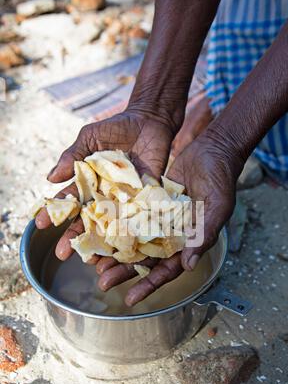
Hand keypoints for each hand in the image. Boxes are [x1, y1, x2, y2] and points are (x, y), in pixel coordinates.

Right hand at [35, 109, 174, 259]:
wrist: (150, 121)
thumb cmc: (117, 127)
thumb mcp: (90, 137)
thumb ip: (72, 156)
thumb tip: (49, 178)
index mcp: (89, 182)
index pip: (69, 201)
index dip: (55, 213)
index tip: (41, 225)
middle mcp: (105, 195)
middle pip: (88, 219)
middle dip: (74, 236)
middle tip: (61, 253)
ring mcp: (125, 199)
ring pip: (110, 225)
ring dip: (100, 243)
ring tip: (91, 261)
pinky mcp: (145, 199)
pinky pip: (137, 219)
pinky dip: (130, 234)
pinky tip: (123, 251)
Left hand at [113, 133, 243, 305]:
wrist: (212, 151)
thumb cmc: (221, 180)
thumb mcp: (217, 208)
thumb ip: (203, 236)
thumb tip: (188, 266)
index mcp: (189, 243)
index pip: (167, 270)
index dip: (149, 285)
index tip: (130, 299)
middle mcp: (171, 235)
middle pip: (145, 259)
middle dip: (125, 272)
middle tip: (103, 282)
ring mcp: (158, 219)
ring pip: (134, 240)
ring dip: (116, 252)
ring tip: (95, 263)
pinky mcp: (148, 202)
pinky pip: (130, 217)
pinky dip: (116, 225)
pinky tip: (99, 231)